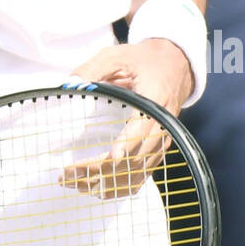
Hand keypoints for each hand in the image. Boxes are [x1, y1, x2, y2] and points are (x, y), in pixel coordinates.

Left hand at [59, 39, 193, 199]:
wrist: (175, 65)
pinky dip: (123, 186)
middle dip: (101, 170)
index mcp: (155, 102)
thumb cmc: (144, 60)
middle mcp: (162, 126)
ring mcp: (162, 140)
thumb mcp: (118, 55)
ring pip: (138, 172)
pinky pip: (144, 175)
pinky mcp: (158, 148)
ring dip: (108, 183)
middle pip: (135, 158)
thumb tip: (70, 82)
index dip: (127, 144)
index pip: (142, 129)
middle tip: (69, 174)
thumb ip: (94, 67)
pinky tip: (100, 190)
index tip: (112, 156)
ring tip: (76, 184)